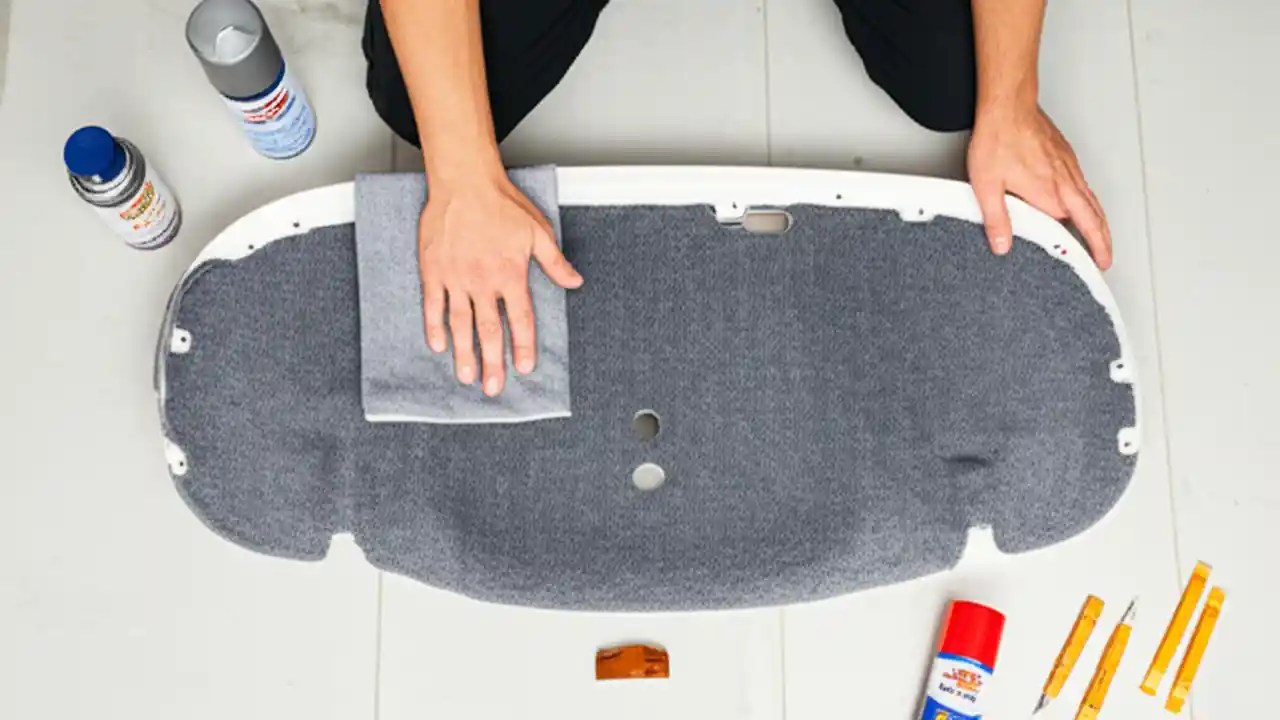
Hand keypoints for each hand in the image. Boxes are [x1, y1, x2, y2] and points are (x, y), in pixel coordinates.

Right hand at [418, 173, 582, 395]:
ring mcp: (456, 277)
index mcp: (510, 274)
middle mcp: (483, 280)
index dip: (524, 346)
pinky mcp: (434, 270)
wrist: (465, 182)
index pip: (520, 319)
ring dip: (463, 352)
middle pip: (489, 330)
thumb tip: (575, 282)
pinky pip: (433, 304)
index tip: (525, 368)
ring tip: (466, 376)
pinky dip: (433, 326)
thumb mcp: (538, 232)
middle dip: (492, 362)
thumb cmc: (501, 204)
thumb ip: (555, 262)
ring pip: (460, 324)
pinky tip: (437, 345)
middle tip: (493, 388)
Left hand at [967, 105, 1111, 268]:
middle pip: (1095, 216)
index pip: (1079, 230)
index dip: (1091, 249)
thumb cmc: (998, 139)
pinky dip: (1089, 200)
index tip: (1099, 263)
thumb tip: (1002, 245)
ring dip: (1099, 220)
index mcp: (1051, 194)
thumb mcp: (987, 186)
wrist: (1008, 106)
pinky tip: (1081, 203)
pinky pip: (1084, 184)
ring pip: (1092, 199)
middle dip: (1103, 239)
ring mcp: (1069, 167)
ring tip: (1099, 237)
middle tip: (1106, 257)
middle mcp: (1066, 182)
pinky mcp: (1066, 156)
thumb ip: (997, 220)